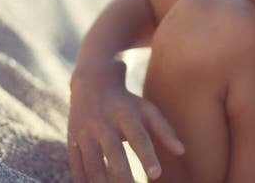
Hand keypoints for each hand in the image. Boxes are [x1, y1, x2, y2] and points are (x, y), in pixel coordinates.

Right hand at [67, 60, 184, 182]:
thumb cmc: (127, 102)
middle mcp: (103, 123)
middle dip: (123, 176)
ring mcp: (85, 132)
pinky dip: (82, 181)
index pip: (138, 138)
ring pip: (92, 163)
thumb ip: (164, 130)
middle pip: (113, 153)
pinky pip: (76, 165)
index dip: (147, 157)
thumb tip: (182, 151)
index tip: (156, 175)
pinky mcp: (72, 139)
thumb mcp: (146, 110)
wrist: (93, 82)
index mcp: (125, 114)